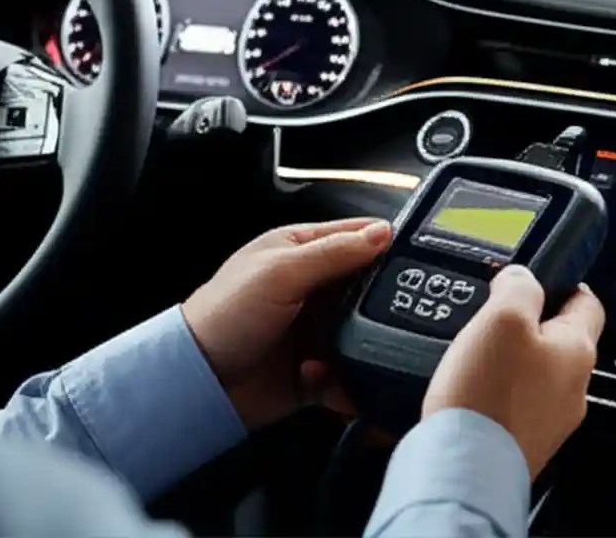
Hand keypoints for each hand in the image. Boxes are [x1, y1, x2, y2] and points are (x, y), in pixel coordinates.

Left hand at [182, 217, 392, 429]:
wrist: (198, 381)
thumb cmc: (224, 315)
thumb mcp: (280, 273)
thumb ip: (333, 253)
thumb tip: (381, 233)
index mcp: (299, 250)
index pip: (355, 236)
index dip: (386, 244)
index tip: (417, 260)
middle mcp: (311, 288)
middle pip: (368, 289)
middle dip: (382, 306)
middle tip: (396, 317)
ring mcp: (314, 330)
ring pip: (365, 335)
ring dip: (365, 349)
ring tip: (355, 355)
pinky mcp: (315, 370)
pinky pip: (349, 375)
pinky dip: (348, 384)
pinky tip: (331, 383)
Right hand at [422, 265, 604, 479]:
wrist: (467, 467)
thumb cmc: (487, 395)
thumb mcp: (502, 317)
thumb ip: (519, 287)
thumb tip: (522, 277)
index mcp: (576, 350)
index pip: (588, 303)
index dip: (564, 284)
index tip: (542, 279)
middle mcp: (574, 387)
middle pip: (559, 340)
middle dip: (529, 325)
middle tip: (493, 317)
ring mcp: (552, 418)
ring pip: (536, 373)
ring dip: (511, 360)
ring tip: (476, 356)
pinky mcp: (526, 440)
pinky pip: (517, 403)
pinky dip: (498, 392)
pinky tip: (473, 391)